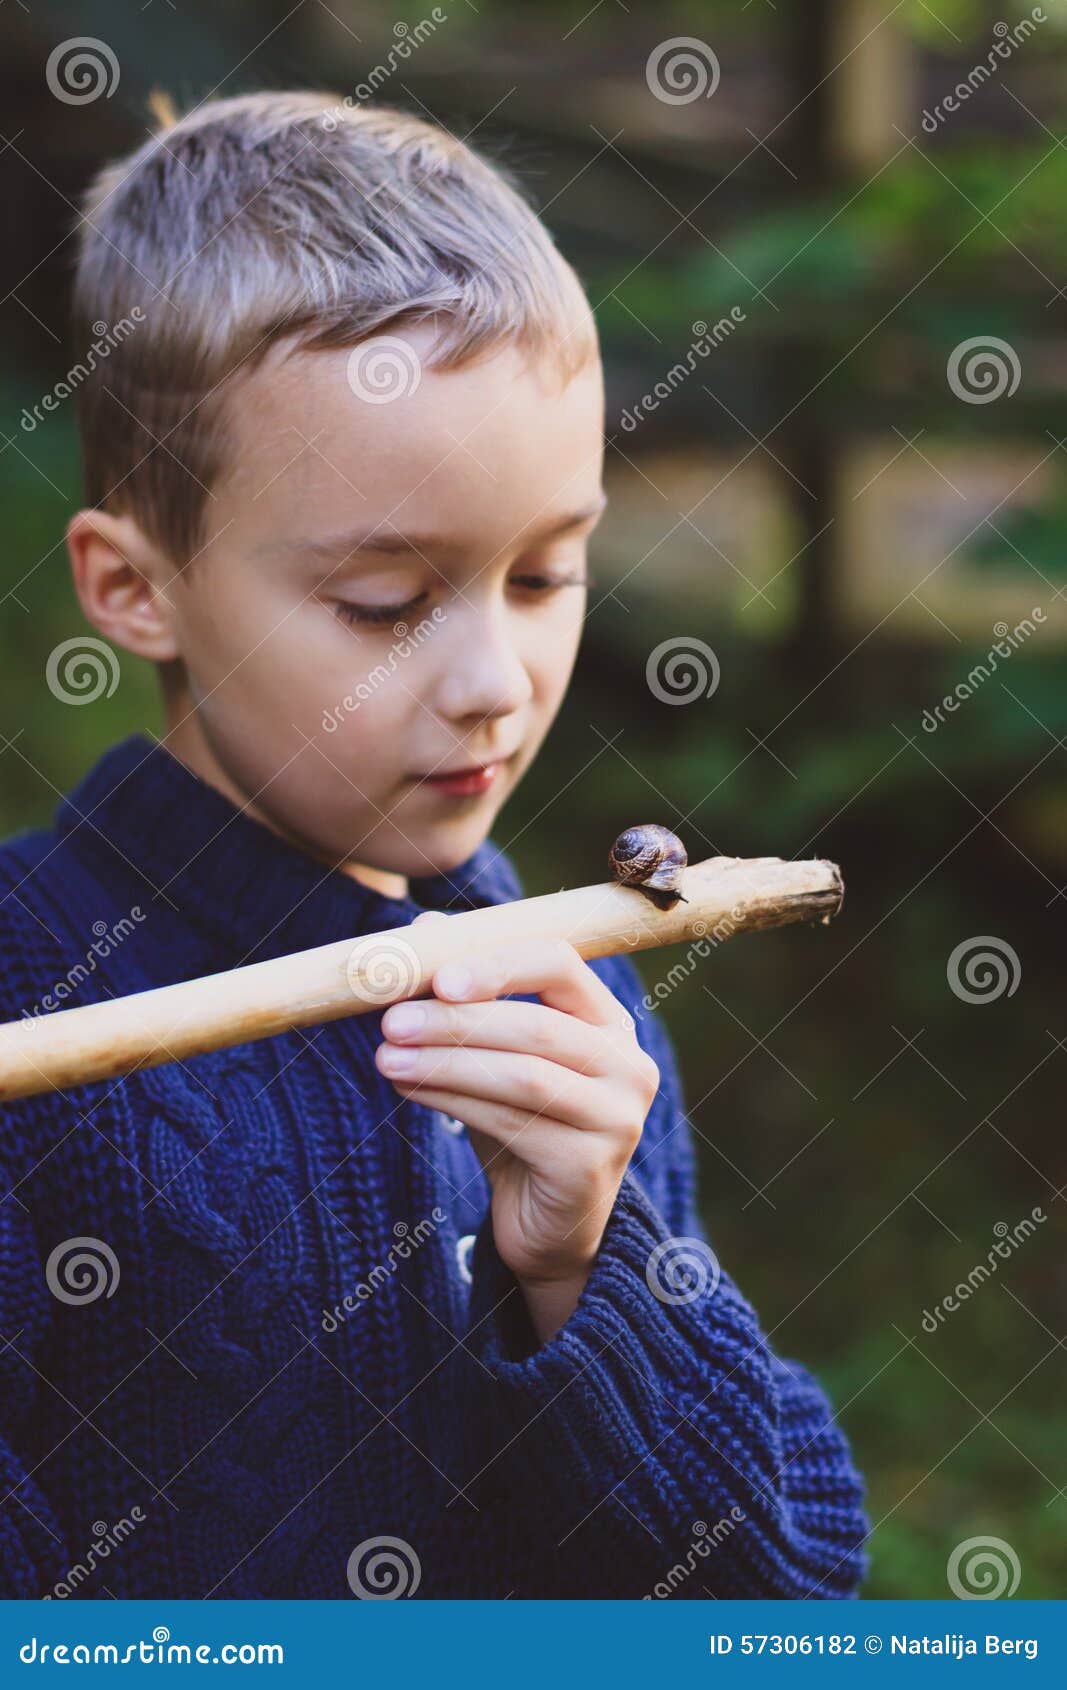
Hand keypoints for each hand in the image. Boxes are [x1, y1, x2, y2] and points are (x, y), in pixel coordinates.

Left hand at [374, 920, 659, 1341]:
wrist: (546, 1224)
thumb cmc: (519, 1125)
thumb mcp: (492, 1056)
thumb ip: (466, 997)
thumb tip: (421, 930)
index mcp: (607, 1020)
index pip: (560, 963)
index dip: (496, 964)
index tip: (437, 977)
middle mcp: (627, 1063)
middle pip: (537, 1024)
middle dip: (456, 1020)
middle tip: (390, 1021)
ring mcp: (618, 1117)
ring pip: (523, 1075)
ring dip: (446, 1062)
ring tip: (386, 1057)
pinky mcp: (592, 1165)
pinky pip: (515, 1123)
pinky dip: (455, 1103)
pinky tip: (410, 1091)